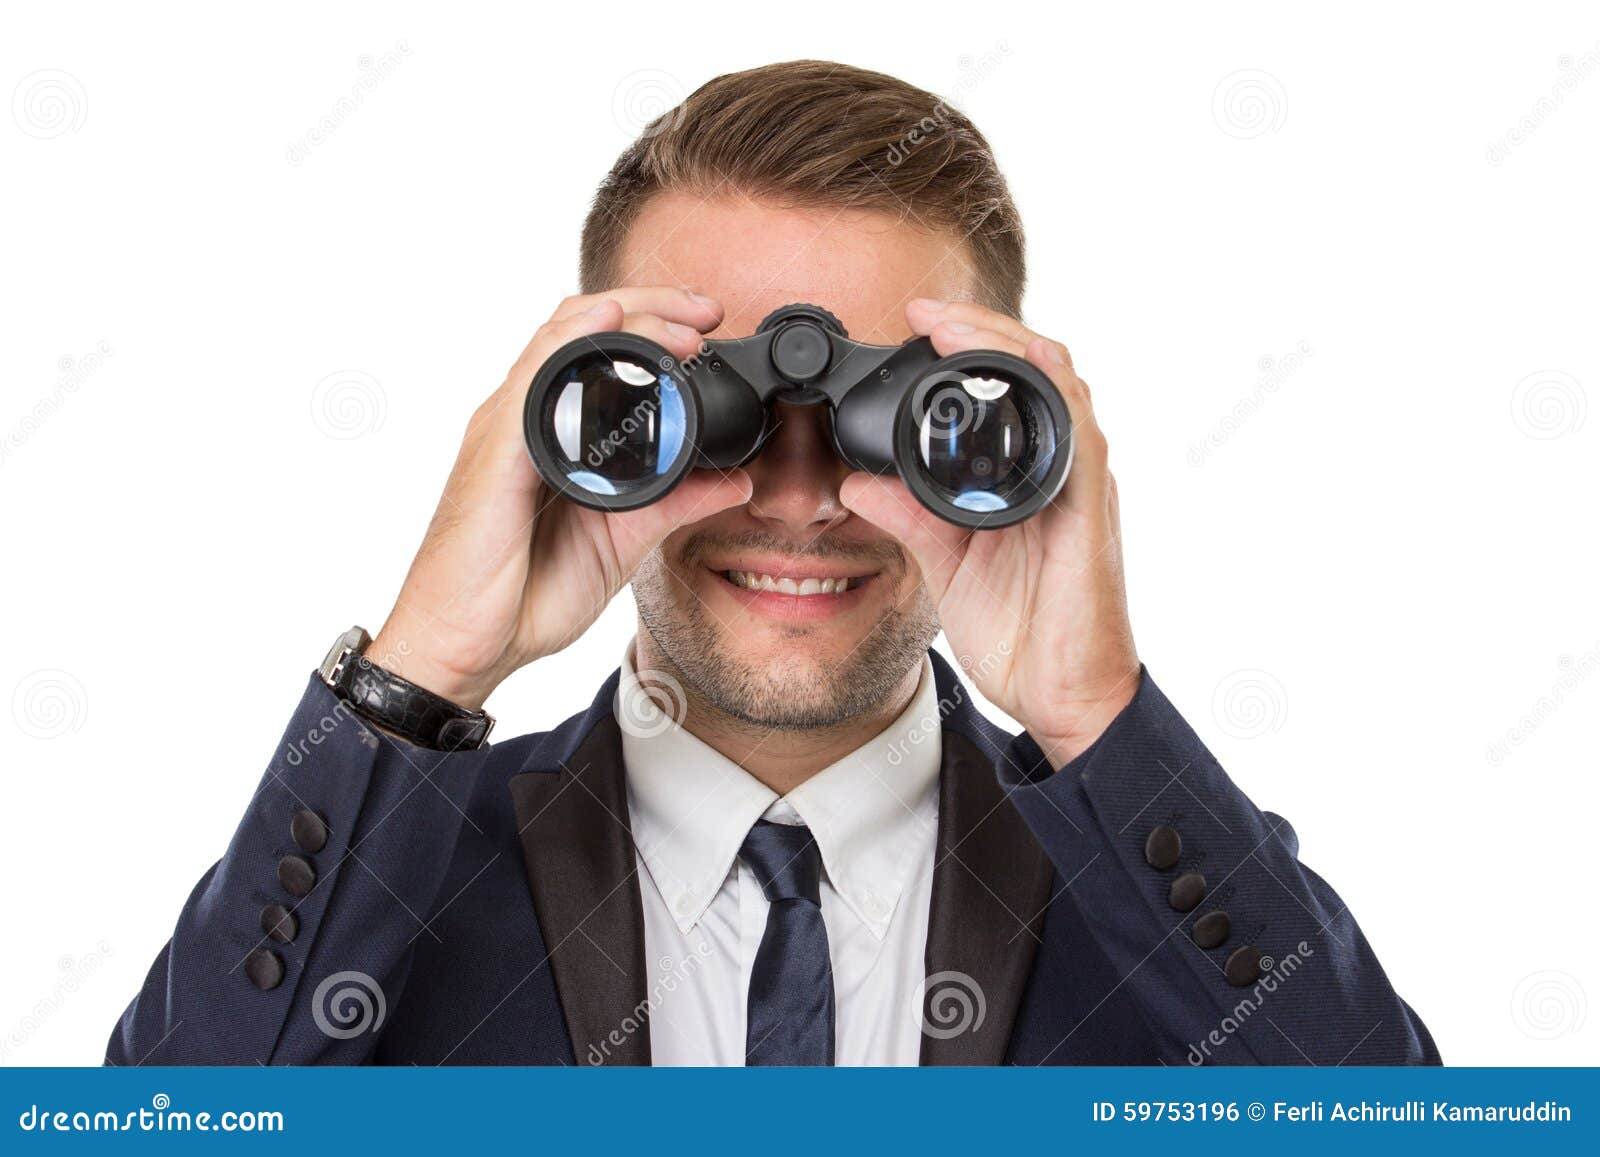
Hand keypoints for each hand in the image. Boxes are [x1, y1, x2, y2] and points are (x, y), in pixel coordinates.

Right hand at [369, 288, 751, 709]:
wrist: (468, 645)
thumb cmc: (524, 594)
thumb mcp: (623, 541)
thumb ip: (674, 503)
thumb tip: (734, 481)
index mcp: (553, 434)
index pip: (597, 351)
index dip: (653, 325)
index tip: (708, 327)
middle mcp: (524, 420)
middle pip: (580, 328)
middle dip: (648, 306)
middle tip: (706, 311)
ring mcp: (504, 432)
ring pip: (559, 342)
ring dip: (624, 319)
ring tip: (679, 324)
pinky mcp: (493, 455)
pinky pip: (531, 383)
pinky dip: (569, 346)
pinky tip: (604, 327)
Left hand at [839, 298, 1138, 767]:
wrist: (1062, 694)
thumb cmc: (1022, 630)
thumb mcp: (944, 560)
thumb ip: (905, 514)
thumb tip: (853, 481)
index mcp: (1026, 473)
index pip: (1006, 384)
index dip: (966, 344)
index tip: (912, 322)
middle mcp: (1059, 464)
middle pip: (1035, 364)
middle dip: (980, 326)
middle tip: (923, 311)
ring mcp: (1080, 481)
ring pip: (1061, 381)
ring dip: (1007, 344)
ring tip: (953, 327)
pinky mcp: (1090, 507)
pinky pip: (1080, 432)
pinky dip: (1051, 392)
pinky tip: (1019, 370)